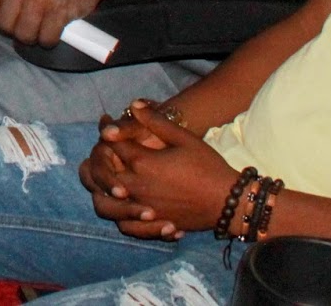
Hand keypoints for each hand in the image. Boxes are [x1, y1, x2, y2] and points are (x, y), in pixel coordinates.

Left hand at [80, 103, 235, 238]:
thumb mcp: (183, 138)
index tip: (105, 122)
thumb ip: (155, 121)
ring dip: (104, 189)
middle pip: (102, 172)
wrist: (229, 201)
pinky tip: (126, 205)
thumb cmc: (208, 166)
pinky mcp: (151, 224)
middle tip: (105, 150)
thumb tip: (133, 105)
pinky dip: (120, 215)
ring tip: (111, 178)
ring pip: (106, 202)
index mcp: (142, 162)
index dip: (107, 130)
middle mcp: (136, 186)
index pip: (111, 142)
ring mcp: (142, 207)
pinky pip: (125, 225)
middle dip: (101, 158)